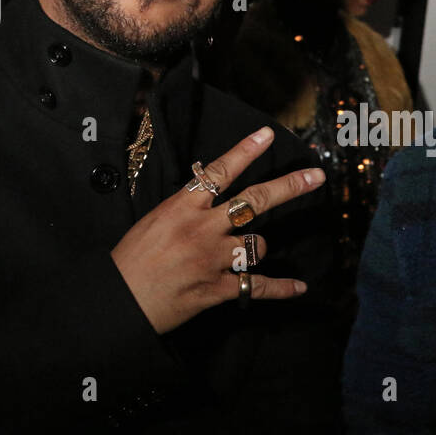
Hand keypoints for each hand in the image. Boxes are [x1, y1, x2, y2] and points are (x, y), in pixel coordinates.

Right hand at [110, 125, 324, 333]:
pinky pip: (258, 286)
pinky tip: (299, 287)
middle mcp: (203, 229)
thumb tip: (208, 192)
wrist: (119, 299)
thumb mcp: (154, 220)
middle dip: (289, 186)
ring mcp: (213, 259)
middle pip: (255, 201)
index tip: (268, 135)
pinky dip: (281, 288)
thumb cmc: (131, 259)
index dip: (245, 151)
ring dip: (259, 247)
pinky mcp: (218, 289)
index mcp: (182, 207)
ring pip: (258, 245)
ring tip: (246, 253)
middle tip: (316, 175)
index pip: (219, 172)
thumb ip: (185, 207)